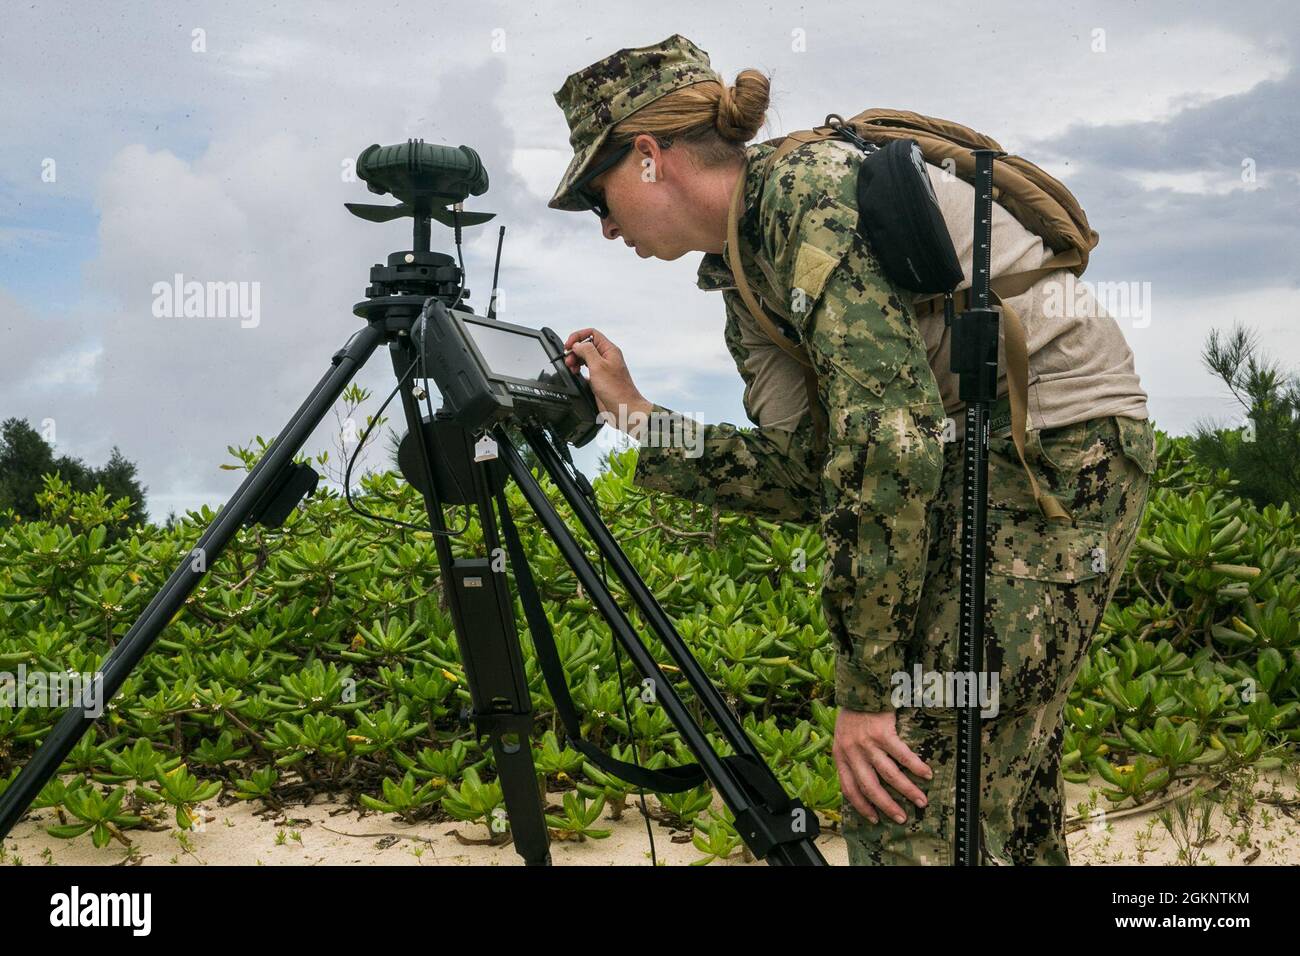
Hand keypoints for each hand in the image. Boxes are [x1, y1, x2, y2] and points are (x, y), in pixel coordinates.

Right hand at [563, 327, 651, 430]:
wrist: (624, 409)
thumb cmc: (616, 390)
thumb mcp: (598, 366)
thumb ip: (587, 351)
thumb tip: (577, 345)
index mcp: (609, 350)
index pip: (592, 334)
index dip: (578, 337)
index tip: (568, 345)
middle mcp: (606, 358)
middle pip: (586, 346)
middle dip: (575, 350)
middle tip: (568, 360)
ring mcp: (603, 369)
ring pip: (585, 358)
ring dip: (575, 361)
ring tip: (571, 368)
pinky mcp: (599, 380)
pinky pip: (586, 370)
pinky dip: (578, 371)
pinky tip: (576, 375)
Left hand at [833, 708, 931, 824]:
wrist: (859, 689)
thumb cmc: (853, 716)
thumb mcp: (843, 739)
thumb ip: (851, 758)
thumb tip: (866, 785)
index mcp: (840, 755)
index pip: (849, 788)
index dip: (862, 806)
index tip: (874, 818)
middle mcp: (852, 752)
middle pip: (870, 787)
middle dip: (887, 805)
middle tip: (902, 818)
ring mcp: (867, 743)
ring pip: (889, 774)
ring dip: (906, 790)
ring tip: (920, 801)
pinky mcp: (882, 732)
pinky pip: (902, 755)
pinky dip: (915, 766)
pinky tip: (926, 774)